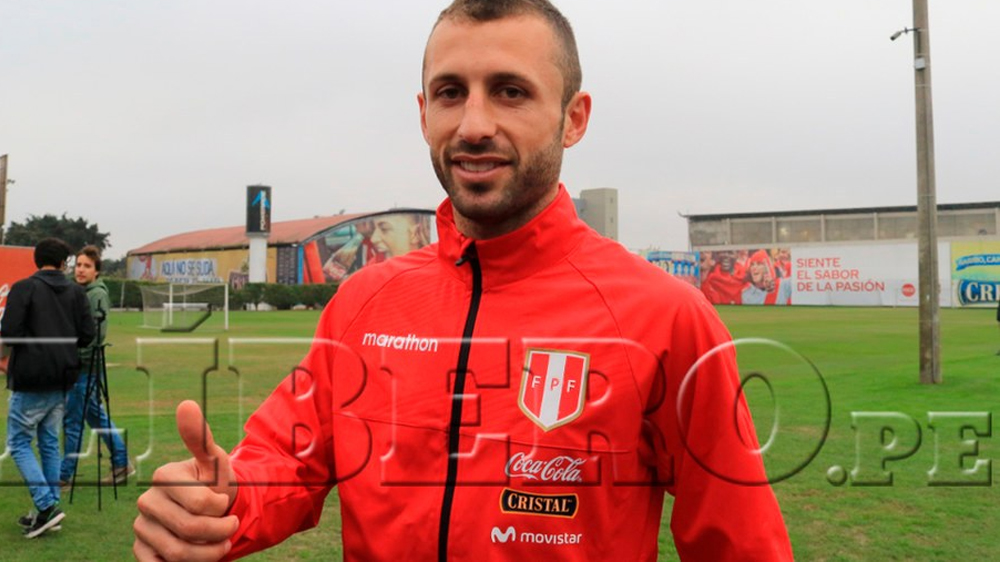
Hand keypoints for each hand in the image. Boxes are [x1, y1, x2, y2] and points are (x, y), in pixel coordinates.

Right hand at [133, 400, 239, 560]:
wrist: (214, 514)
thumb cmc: (215, 486)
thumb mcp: (216, 462)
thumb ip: (201, 437)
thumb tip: (186, 403)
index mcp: (163, 477)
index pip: (200, 503)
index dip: (221, 508)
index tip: (224, 503)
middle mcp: (146, 501)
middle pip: (190, 530)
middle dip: (220, 532)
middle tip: (231, 527)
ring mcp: (142, 528)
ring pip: (178, 553)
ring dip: (210, 553)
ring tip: (222, 544)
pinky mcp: (142, 551)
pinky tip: (198, 555)